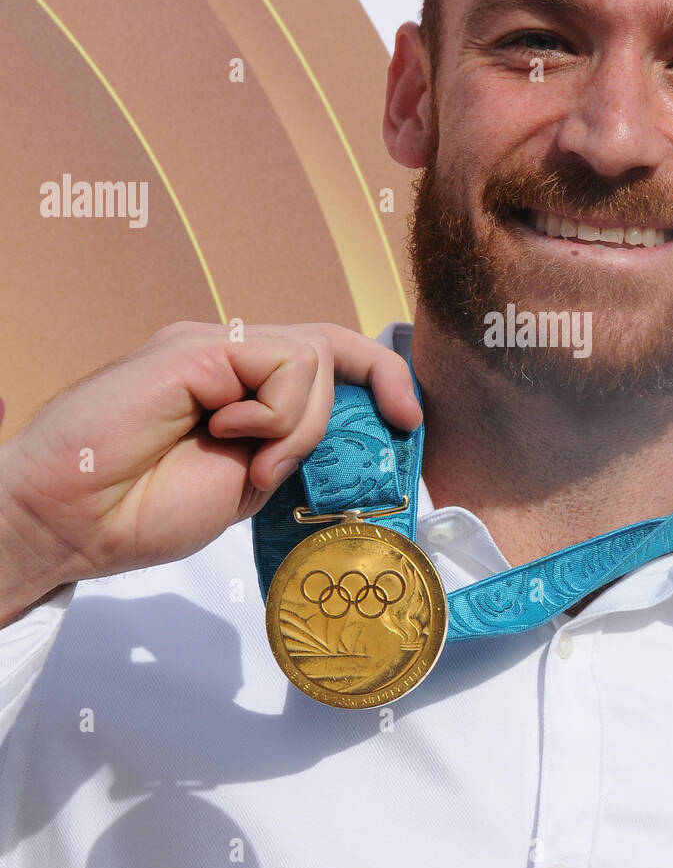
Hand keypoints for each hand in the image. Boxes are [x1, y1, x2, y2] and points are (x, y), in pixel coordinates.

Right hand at [0, 322, 420, 623]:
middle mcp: (230, 357)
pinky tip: (229, 439)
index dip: (379, 376)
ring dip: (301, 427)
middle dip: (371, 386)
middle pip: (332, 345)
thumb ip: (290, 449)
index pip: (326, 358)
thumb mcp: (247, 484)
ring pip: (314, 357)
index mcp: (241, 387)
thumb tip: (350, 436)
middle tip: (370, 436)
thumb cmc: (141, 511)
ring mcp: (212, 348)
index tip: (408, 419)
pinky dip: (277, 415)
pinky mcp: (197, 348)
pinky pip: (283, 363)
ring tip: (250, 466)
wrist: (69, 521)